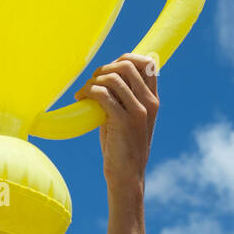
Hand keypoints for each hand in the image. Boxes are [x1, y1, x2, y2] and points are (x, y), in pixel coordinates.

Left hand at [75, 53, 157, 190]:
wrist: (126, 174)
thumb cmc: (122, 146)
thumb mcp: (128, 117)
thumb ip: (124, 97)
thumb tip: (105, 77)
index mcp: (153, 100)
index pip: (147, 64)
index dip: (125, 59)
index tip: (109, 70)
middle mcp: (149, 102)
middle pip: (128, 65)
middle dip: (105, 68)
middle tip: (92, 81)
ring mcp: (138, 111)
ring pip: (113, 78)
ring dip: (93, 81)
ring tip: (84, 92)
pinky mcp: (123, 121)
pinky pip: (102, 94)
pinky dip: (88, 92)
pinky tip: (81, 99)